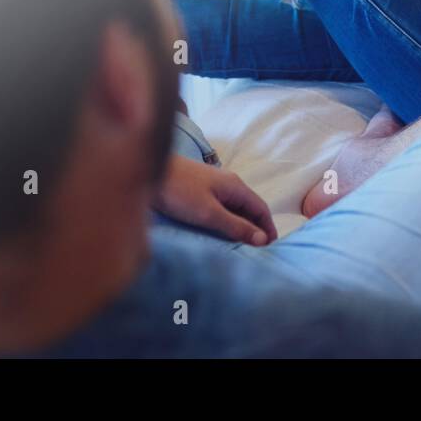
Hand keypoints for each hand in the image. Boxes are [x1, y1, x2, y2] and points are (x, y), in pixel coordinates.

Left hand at [154, 155, 278, 245]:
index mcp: (235, 186)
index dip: (268, 227)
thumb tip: (263, 239)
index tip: (271, 247)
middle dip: (255, 227)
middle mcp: (228, 184)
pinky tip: (219, 231)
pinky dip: (226, 220)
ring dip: (240, 224)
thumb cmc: (179, 191)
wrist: (148, 169)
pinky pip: (221, 207)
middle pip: (249, 208)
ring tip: (239, 245)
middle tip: (256, 251)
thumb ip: (236, 226)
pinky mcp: (199, 190)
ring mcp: (213, 185)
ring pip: (234, 207)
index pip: (260, 208)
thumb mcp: (209, 213)